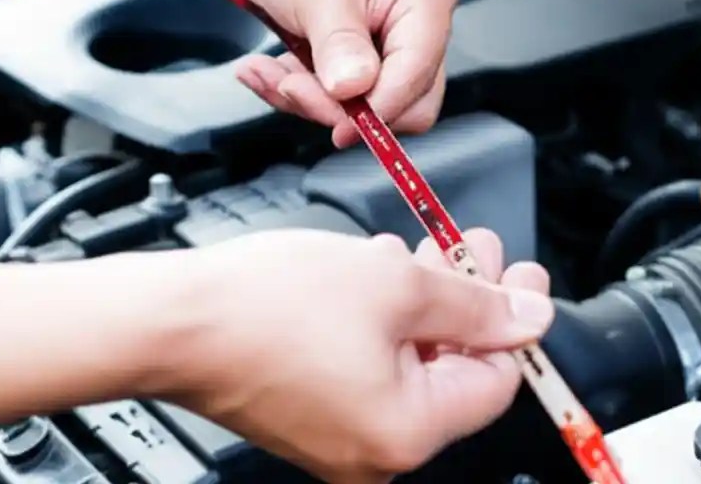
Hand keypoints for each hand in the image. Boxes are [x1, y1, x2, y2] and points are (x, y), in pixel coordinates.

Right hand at [159, 228, 551, 483]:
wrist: (172, 321)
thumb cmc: (264, 306)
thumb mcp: (395, 284)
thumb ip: (474, 303)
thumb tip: (529, 316)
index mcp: (406, 432)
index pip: (495, 380)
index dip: (512, 317)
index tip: (517, 270)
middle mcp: (374, 453)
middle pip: (449, 374)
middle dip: (465, 301)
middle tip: (471, 247)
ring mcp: (336, 441)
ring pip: (406, 368)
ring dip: (421, 306)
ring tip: (419, 250)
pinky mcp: (305, 419)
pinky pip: (364, 374)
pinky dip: (379, 327)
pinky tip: (374, 278)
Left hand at [232, 0, 458, 147]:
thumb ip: (341, 46)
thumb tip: (354, 91)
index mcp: (426, 0)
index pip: (418, 76)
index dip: (380, 109)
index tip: (340, 126)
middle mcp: (414, 26)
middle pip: (398, 100)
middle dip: (339, 106)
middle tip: (292, 88)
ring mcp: (382, 44)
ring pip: (359, 106)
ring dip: (305, 97)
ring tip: (266, 71)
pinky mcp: (352, 58)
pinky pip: (332, 98)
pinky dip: (294, 89)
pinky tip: (263, 70)